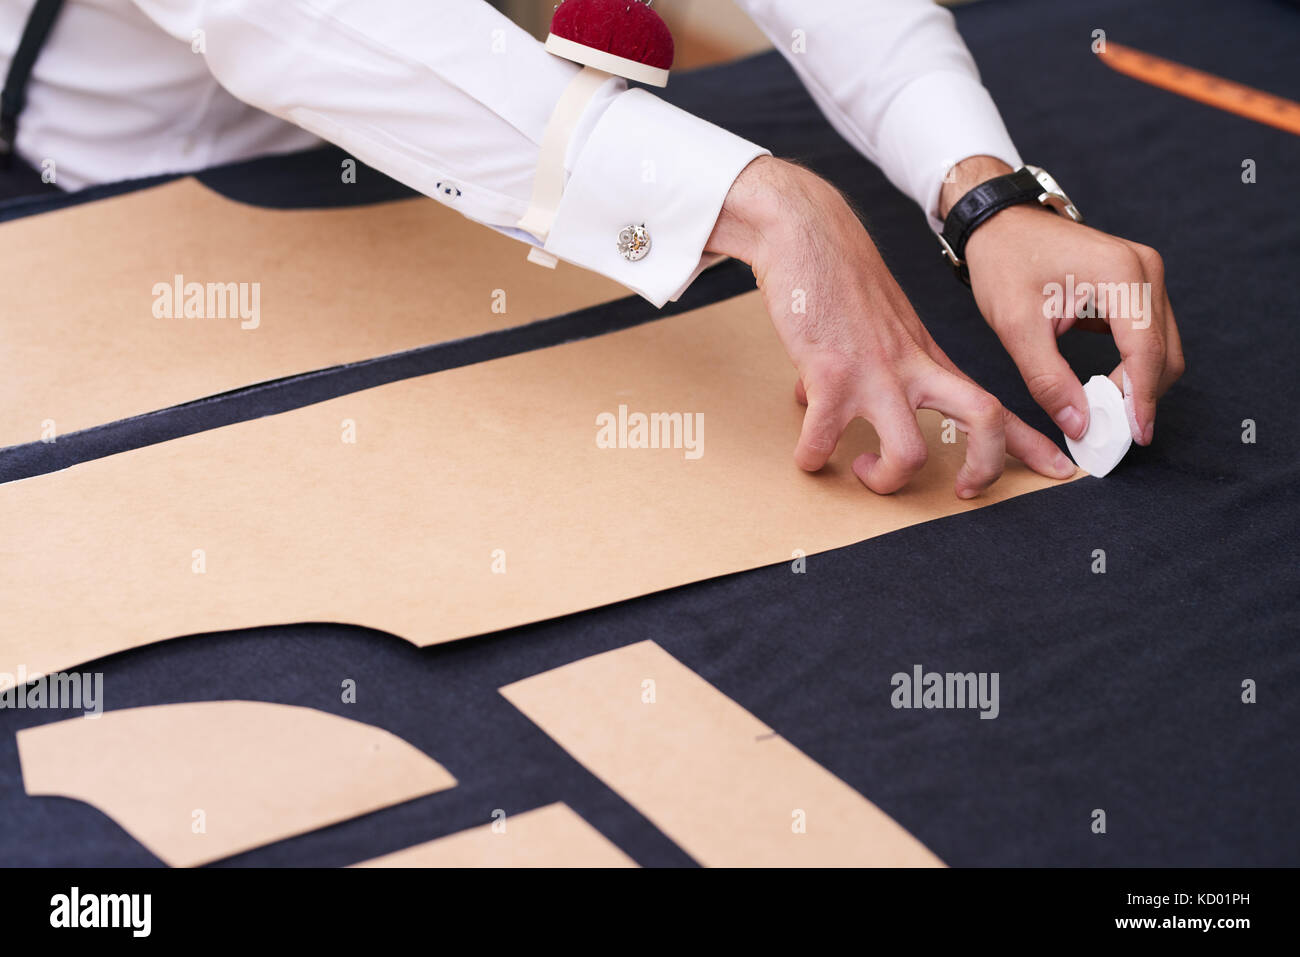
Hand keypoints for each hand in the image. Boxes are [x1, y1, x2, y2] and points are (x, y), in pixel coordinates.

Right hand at [707, 156, 1075, 498]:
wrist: (805, 230)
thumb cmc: (834, 275)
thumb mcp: (873, 324)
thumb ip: (861, 365)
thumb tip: (820, 398)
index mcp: (930, 357)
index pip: (996, 403)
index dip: (1031, 442)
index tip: (1058, 469)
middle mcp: (914, 366)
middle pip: (984, 421)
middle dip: (986, 468)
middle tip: (963, 493)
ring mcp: (877, 372)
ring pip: (910, 453)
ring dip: (887, 479)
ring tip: (864, 469)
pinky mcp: (832, 374)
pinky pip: (823, 442)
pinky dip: (812, 458)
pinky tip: (806, 454)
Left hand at [946, 157, 1185, 445]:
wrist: (999, 225)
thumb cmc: (1004, 263)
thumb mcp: (1016, 326)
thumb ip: (1048, 380)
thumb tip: (1081, 426)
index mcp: (1121, 274)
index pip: (1147, 352)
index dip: (1141, 400)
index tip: (1132, 438)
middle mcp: (1145, 270)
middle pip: (1164, 353)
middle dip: (1140, 397)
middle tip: (1108, 433)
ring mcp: (1145, 275)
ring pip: (1161, 348)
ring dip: (1137, 384)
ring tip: (1100, 413)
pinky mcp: (1136, 284)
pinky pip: (1147, 336)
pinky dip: (1131, 367)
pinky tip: (1101, 389)